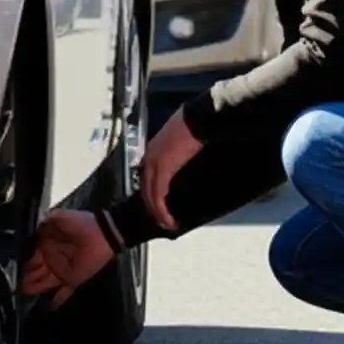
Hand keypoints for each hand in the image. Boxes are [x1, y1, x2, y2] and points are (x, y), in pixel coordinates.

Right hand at [22, 210, 114, 307]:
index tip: (15, 267)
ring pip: (44, 283)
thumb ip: (44, 222)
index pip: (30, 256)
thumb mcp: (59, 217)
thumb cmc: (82, 223)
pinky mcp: (73, 280)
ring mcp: (62, 270)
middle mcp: (52, 259)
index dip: (23, 262)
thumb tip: (30, 230)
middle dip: (25, 278)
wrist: (104, 233)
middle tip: (17, 283)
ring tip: (24, 293)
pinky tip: (48, 306)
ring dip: (34, 288)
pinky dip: (56, 300)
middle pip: (34, 272)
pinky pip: (63, 293)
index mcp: (47, 244)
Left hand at [141, 109, 203, 231]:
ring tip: (166, 224)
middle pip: (145, 189)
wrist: (198, 118)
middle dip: (152, 208)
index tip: (158, 207)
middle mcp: (149, 158)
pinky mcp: (163, 170)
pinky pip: (158, 195)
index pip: (146, 178)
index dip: (151, 194)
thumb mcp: (180, 138)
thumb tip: (183, 156)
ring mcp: (154, 164)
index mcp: (152, 151)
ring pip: (150, 195)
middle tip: (161, 221)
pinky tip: (169, 219)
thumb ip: (177, 150)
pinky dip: (162, 210)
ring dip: (157, 213)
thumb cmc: (194, 125)